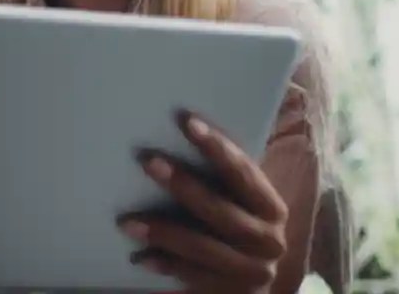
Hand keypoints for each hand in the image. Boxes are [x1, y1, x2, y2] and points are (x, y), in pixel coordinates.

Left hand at [117, 113, 288, 293]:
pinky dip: (165, 265)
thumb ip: (222, 178)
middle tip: (148, 161)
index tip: (187, 122)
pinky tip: (140, 256)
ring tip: (126, 222)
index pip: (244, 173)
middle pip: (222, 212)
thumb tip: (179, 127)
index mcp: (272, 208)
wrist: (254, 278)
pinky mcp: (230, 293)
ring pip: (204, 249)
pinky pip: (193, 279)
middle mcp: (268, 240)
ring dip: (164, 233)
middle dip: (184, 186)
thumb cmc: (239, 223)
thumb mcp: (242, 202)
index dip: (217, 148)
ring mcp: (251, 271)